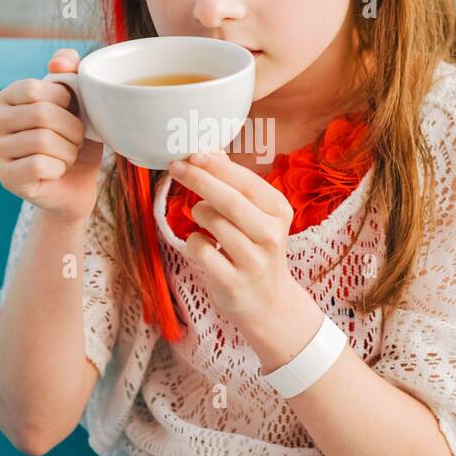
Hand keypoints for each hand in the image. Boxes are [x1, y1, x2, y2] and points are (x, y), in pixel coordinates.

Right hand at [0, 48, 104, 222]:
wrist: (77, 185)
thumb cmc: (75, 139)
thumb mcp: (80, 101)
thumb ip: (72, 72)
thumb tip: (58, 62)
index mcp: (8, 97)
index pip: (36, 88)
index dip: (66, 101)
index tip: (73, 113)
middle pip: (41, 114)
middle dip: (72, 128)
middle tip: (76, 139)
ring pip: (42, 140)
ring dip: (68, 150)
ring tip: (68, 155)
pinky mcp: (6, 177)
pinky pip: (39, 165)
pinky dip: (59, 167)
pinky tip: (57, 170)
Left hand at [170, 149, 300, 335]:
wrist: (269, 303)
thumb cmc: (256, 250)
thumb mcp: (257, 216)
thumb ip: (237, 185)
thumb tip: (213, 152)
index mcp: (279, 211)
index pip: (246, 182)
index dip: (216, 167)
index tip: (193, 153)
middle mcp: (270, 235)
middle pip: (230, 201)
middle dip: (199, 180)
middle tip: (177, 166)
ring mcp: (254, 261)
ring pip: (214, 224)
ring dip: (198, 214)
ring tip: (201, 217)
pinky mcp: (234, 282)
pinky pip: (202, 251)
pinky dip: (194, 242)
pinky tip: (203, 246)